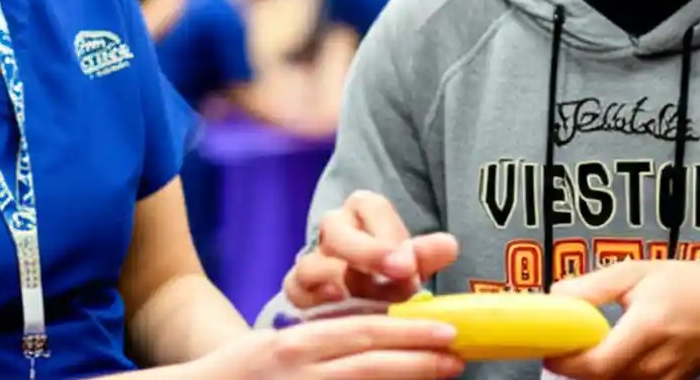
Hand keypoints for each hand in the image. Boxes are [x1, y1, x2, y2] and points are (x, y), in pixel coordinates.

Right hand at [190, 315, 463, 378]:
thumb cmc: (242, 370)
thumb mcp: (281, 342)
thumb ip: (326, 334)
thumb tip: (380, 325)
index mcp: (296, 343)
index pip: (362, 331)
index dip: (409, 330)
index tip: (446, 329)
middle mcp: (300, 371)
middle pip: (371, 365)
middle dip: (419, 360)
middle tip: (457, 357)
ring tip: (442, 376)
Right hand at [284, 190, 457, 308]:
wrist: (360, 305)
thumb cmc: (388, 278)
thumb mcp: (409, 268)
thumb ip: (425, 256)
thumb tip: (448, 245)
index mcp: (361, 213)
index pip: (370, 207)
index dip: (389, 231)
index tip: (409, 262)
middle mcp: (333, 231)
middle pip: (335, 228)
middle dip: (368, 252)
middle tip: (400, 272)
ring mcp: (311, 260)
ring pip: (311, 261)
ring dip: (336, 277)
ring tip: (357, 293)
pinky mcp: (298, 289)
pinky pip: (295, 289)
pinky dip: (312, 295)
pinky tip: (335, 302)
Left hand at [545, 260, 699, 379]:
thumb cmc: (681, 285)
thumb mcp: (634, 273)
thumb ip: (592, 287)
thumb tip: (557, 298)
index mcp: (648, 326)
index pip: (598, 363)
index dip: (568, 363)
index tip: (552, 351)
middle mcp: (658, 360)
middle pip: (603, 379)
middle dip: (578, 367)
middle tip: (569, 346)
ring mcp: (666, 378)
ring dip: (598, 372)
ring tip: (594, 348)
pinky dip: (617, 376)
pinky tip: (614, 358)